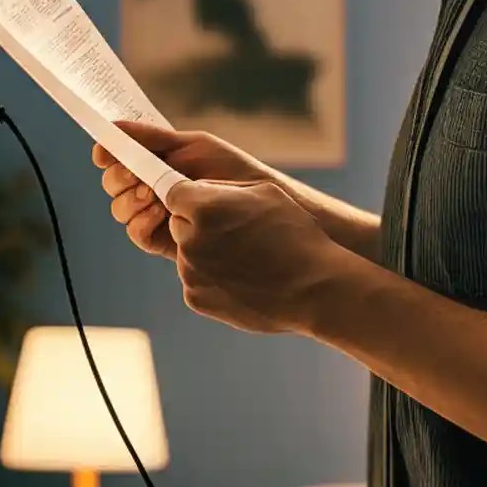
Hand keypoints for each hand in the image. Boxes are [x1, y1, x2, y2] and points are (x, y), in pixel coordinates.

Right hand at [92, 121, 271, 259]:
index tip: (105, 153)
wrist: (260, 202)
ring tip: (153, 194)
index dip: (108, 155)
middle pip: (113, 185)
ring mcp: (157, 215)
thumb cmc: (231, 169)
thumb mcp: (192, 146)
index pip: (119, 160)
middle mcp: (151, 189)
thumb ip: (151, 138)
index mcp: (156, 164)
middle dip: (118, 178)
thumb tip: (111, 127)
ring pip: (121, 209)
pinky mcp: (166, 240)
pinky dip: (141, 221)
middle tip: (136, 175)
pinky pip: (137, 233)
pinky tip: (159, 213)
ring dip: (129, 200)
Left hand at [165, 179, 339, 333]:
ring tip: (246, 257)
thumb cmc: (295, 235)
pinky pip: (196, 279)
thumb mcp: (265, 193)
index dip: (189, 195)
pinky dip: (212, 277)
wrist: (313, 289)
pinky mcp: (196, 298)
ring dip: (206, 251)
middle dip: (197, 223)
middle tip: (234, 231)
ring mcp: (190, 273)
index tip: (198, 199)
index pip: (172, 192)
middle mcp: (190, 241)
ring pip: (187, 252)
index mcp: (204, 209)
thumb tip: (195, 189)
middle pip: (178, 223)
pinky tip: (243, 277)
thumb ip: (222, 187)